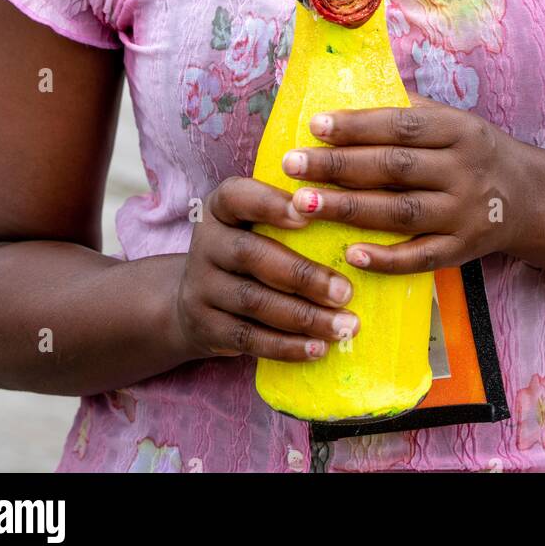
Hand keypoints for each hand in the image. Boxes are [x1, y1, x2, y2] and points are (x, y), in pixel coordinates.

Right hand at [174, 176, 360, 362]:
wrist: (196, 301)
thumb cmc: (248, 250)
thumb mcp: (254, 223)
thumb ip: (291, 214)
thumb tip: (348, 214)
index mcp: (220, 208)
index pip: (237, 196)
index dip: (270, 204)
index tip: (308, 215)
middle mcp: (206, 243)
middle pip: (250, 255)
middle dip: (302, 275)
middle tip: (345, 292)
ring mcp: (202, 287)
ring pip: (253, 302)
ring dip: (303, 317)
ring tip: (344, 326)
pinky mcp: (206, 327)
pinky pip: (248, 338)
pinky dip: (286, 346)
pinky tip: (318, 348)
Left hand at [279, 93, 527, 273]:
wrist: (529, 198)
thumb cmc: (474, 152)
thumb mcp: (454, 122)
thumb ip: (408, 112)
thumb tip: (347, 95)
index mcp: (460, 130)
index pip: (402, 125)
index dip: (357, 125)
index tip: (315, 125)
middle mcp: (464, 171)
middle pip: (394, 167)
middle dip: (338, 165)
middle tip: (291, 163)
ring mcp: (465, 214)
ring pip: (400, 211)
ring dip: (348, 209)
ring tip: (302, 204)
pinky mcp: (464, 251)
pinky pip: (421, 256)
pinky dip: (386, 259)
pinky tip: (351, 254)